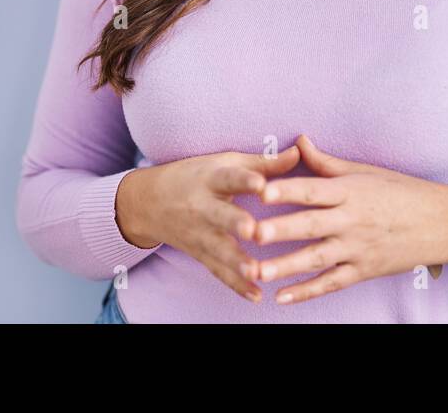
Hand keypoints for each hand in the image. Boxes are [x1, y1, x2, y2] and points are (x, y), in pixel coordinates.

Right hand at [117, 143, 300, 301]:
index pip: (228, 178)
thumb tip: (298, 152)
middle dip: (235, 223)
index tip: (261, 184)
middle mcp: (202, 207)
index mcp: (211, 178)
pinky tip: (256, 295)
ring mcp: (199, 233)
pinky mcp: (200, 254)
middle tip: (254, 230)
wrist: (149, 202)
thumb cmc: (196, 177)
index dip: (244, 180)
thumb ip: (263, 162)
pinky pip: (218, 272)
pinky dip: (236, 286)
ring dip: (237, 263)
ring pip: (218, 249)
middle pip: (220, 215)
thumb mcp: (224, 163)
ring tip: (257, 272)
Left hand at [248, 134, 447, 304]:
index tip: (261, 190)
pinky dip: (307, 292)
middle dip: (280, 230)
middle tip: (252, 233)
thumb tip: (298, 141)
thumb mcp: (365, 172)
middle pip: (311, 225)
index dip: (287, 190)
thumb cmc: (401, 191)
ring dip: (286, 266)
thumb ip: (326, 163)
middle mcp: (352, 220)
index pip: (314, 190)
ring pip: (317, 259)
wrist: (441, 222)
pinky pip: (331, 283)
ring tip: (257, 270)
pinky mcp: (363, 271)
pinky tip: (281, 297)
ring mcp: (357, 248)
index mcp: (351, 191)